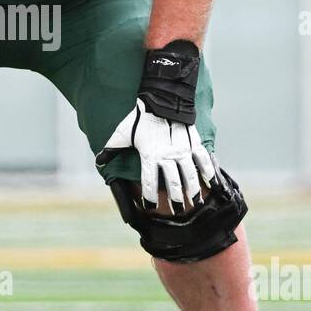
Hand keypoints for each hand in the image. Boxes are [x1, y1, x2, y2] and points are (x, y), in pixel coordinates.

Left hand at [97, 98, 215, 212]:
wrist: (161, 99)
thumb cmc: (140, 118)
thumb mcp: (122, 133)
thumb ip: (112, 149)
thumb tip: (98, 161)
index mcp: (150, 156)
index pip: (149, 183)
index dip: (149, 198)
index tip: (150, 208)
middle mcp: (168, 156)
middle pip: (173, 184)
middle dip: (175, 200)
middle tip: (176, 211)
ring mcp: (183, 150)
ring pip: (190, 176)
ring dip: (193, 191)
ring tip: (195, 203)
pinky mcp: (193, 143)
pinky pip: (203, 160)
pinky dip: (208, 172)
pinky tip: (211, 183)